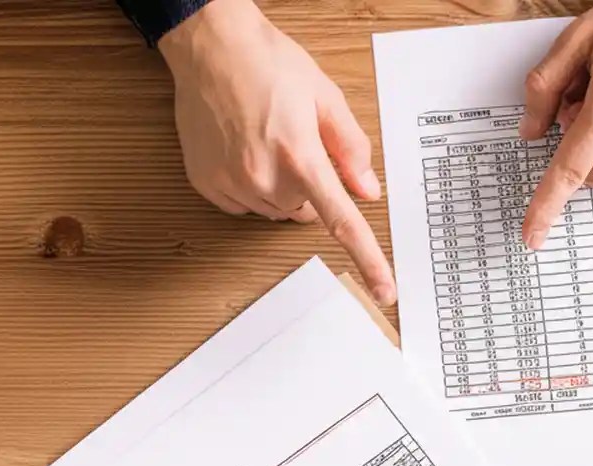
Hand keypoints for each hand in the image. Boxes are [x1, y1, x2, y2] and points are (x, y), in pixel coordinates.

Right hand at [159, 0, 394, 304]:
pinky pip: (244, 205)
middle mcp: (264, 176)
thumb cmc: (268, 63)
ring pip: (277, 210)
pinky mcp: (207, 184)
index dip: (369, 260)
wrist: (210, 46)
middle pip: (307, 211)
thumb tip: (368, 192)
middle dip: (311, 187)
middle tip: (298, 145)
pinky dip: (251, 187)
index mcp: (300, 155)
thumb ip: (351, 149)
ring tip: (268, 141)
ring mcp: (231, 183)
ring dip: (282, 187)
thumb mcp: (326, 98)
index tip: (384, 292)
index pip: (342, 220)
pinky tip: (245, 151)